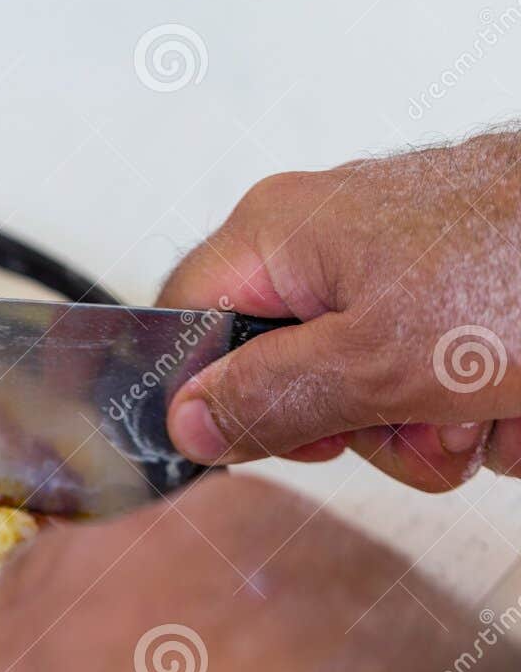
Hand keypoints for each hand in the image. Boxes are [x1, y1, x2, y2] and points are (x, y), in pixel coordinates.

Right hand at [160, 131, 520, 490]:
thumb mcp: (375, 363)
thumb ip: (265, 399)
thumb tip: (185, 424)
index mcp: (284, 233)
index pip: (186, 321)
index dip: (211, 395)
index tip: (263, 438)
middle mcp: (335, 243)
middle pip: (284, 374)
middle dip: (353, 428)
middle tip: (402, 420)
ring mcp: (407, 271)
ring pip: (369, 397)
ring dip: (427, 434)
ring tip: (485, 405)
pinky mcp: (467, 299)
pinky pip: (438, 387)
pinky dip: (479, 414)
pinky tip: (518, 397)